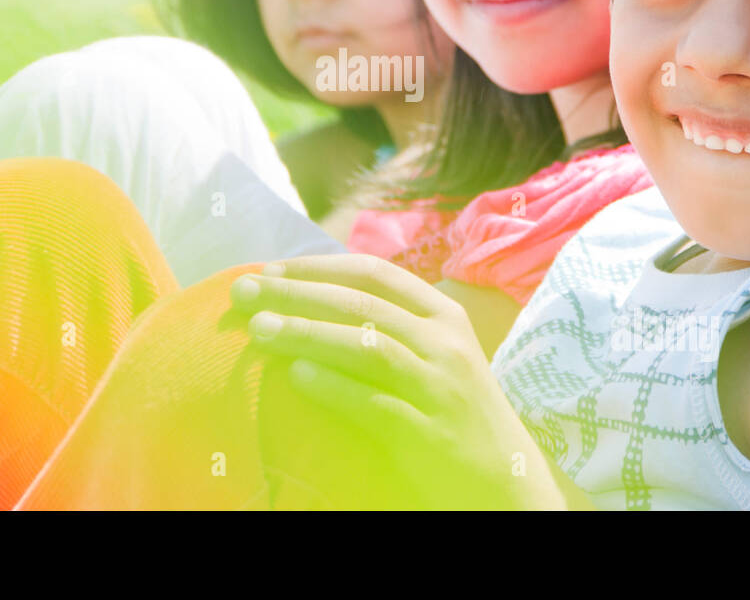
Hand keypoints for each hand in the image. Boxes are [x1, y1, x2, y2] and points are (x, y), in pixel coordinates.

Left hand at [229, 254, 569, 508]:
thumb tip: (312, 301)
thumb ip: (390, 328)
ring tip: (258, 330)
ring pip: (367, 346)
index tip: (271, 268)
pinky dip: (335, 386)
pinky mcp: (429, 432)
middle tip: (244, 291)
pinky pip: (375, 403)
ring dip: (307, 333)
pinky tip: (297, 376)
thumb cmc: (456, 413)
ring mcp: (440, 387)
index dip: (319, 267)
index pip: (375, 275)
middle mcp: (445, 343)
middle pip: (361, 305)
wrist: (505, 481)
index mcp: (444, 316)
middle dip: (297, 293)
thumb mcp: (436, 357)